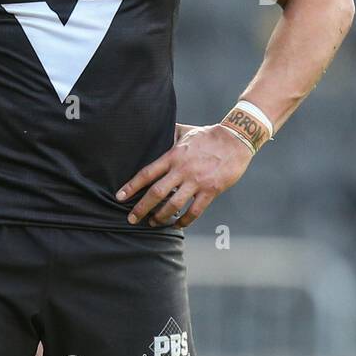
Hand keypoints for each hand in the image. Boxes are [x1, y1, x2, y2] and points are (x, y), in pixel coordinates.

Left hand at [117, 124, 253, 228]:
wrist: (235, 139)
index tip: (120, 196)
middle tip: (131, 218)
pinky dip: (184, 220)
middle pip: (156, 193)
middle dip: (141, 208)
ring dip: (160, 217)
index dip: (132, 186)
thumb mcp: (186, 131)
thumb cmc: (208, 135)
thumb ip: (170, 135)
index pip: (147, 173)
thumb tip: (155, 131)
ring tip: (153, 223)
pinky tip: (177, 224)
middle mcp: (182, 170)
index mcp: (173, 155)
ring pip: (173, 205)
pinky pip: (194, 211)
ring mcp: (197, 181)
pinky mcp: (211, 190)